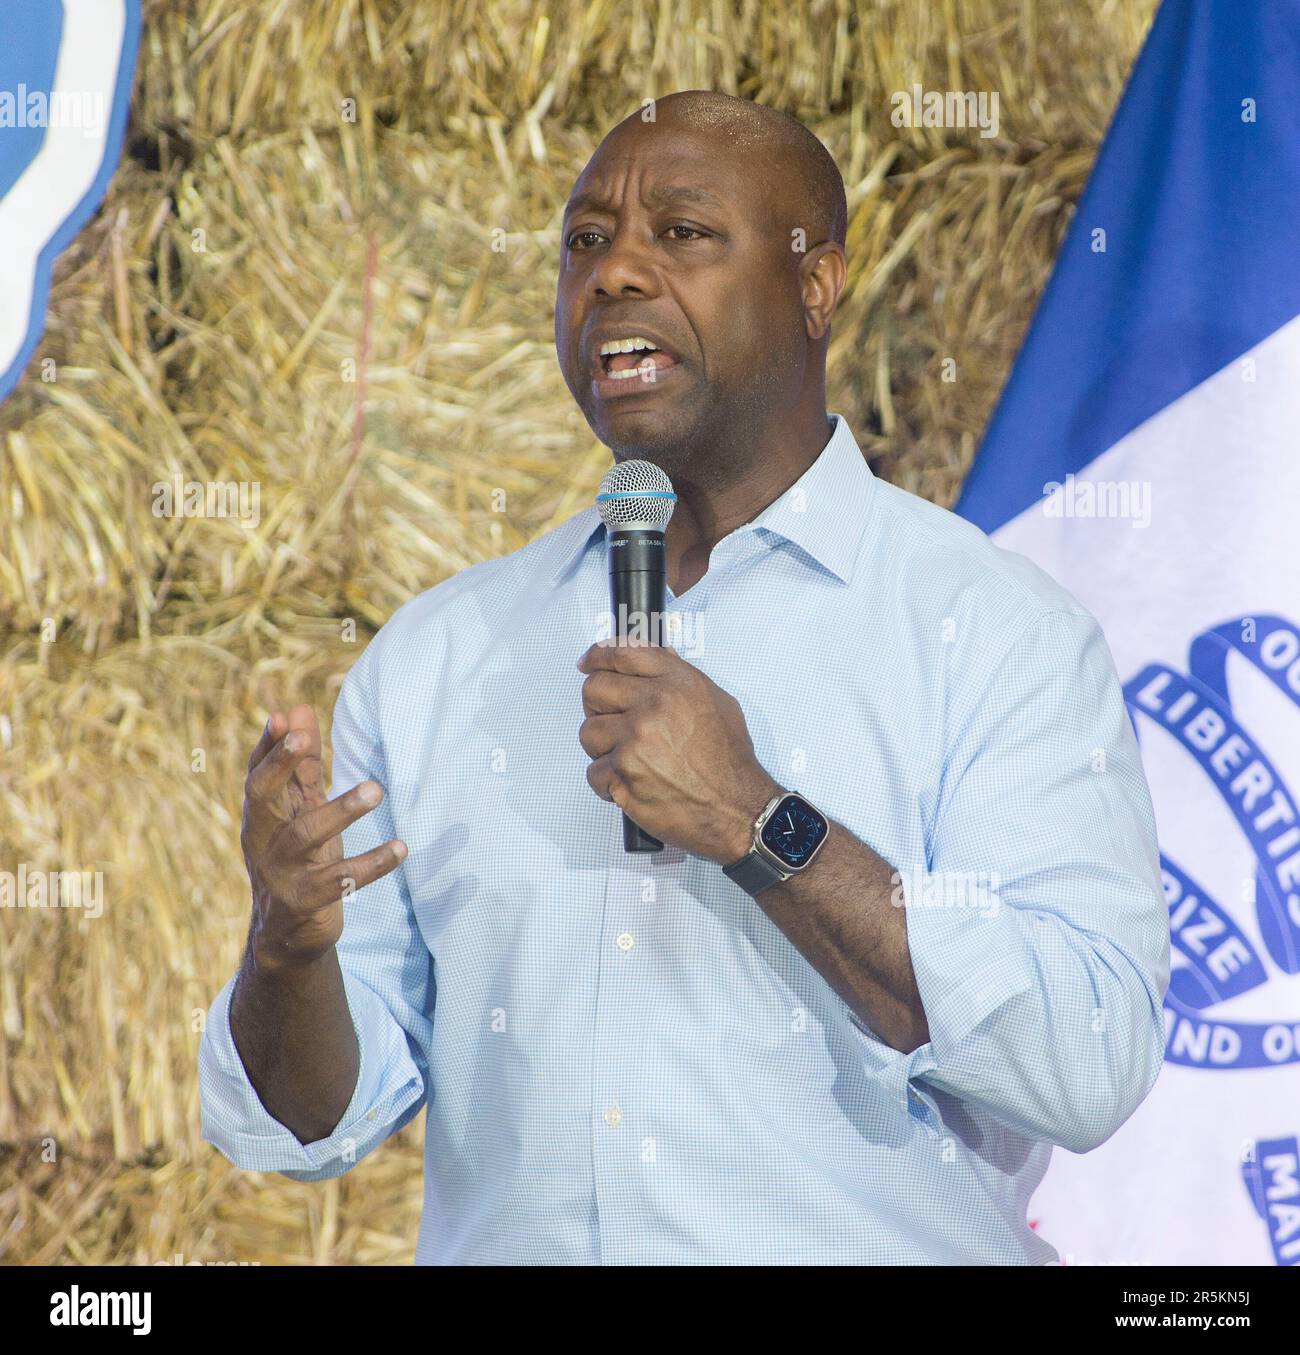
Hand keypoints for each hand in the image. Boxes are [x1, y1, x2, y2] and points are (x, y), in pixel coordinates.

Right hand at [240, 704, 406, 972]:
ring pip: (306, 835)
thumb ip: (301, 764)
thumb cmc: (298, 856)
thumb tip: (297, 709)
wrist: (286, 933)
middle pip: (263, 797)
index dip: (269, 746)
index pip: (258, 773)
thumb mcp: (299, 809)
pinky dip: (372, 864)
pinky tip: (401, 847)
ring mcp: (281, 872)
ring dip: (341, 810)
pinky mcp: (306, 902)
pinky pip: (340, 880)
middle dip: (281, 765)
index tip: (284, 716)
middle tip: (306, 739)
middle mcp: (262, 839)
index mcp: (260, 814)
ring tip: (376, 789)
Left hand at [576, 640, 780, 863]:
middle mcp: (653, 707)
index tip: (588, 662)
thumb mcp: (717, 703)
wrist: (737, 809)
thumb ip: (681, 679)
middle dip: (598, 706)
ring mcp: (635, 741)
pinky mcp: (623, 775)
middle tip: (612, 721)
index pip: (623, 653)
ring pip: (589, 732)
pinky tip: (632, 783)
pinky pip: (594, 771)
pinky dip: (609, 782)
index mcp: (677, 683)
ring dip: (603, 747)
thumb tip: (658, 659)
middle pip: (594, 689)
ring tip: (629, 758)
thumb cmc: (730, 762)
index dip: (599, 655)